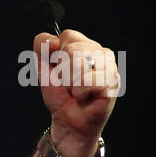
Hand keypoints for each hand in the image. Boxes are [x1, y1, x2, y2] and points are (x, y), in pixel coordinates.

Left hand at [32, 29, 119, 156]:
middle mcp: (99, 52)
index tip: (58, 69)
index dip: (56, 55)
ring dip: (72, 83)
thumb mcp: (43, 68)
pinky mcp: (113, 81)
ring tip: (77, 90)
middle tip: (69, 83)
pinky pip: (90, 80)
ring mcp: (109, 66)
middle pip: (73, 49)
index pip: (68, 35)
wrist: (67, 121)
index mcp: (84, 45)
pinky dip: (81, 92)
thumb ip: (42, 48)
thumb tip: (53, 40)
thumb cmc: (60, 95)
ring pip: (81, 63)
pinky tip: (85, 96)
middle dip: (63, 71)